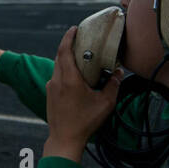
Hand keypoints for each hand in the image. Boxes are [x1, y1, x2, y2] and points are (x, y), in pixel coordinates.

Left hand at [43, 27, 121, 160]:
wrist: (65, 139)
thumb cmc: (85, 122)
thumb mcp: (105, 103)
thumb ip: (113, 85)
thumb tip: (119, 72)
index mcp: (69, 79)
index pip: (65, 50)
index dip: (68, 37)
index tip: (74, 28)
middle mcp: (57, 80)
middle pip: (60, 55)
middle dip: (68, 45)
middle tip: (80, 39)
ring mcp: (51, 87)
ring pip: (57, 66)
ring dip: (66, 58)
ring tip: (79, 56)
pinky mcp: (49, 94)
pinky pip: (56, 76)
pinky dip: (64, 69)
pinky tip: (74, 74)